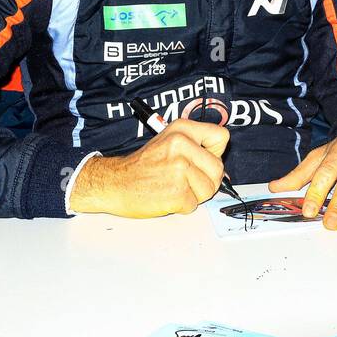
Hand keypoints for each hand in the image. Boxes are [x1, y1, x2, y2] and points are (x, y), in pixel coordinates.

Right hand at [69, 118, 228, 217]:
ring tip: (174, 187)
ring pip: (209, 189)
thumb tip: (222, 168)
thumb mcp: (168, 142)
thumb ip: (195, 148)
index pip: (221, 136)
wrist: (114, 183)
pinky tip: (167, 197)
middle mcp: (182, 145)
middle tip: (186, 181)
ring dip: (195, 195)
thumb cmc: (141, 166)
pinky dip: (183, 206)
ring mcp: (179, 169)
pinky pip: (194, 204)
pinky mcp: (176, 192)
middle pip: (218, 168)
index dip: (215, 153)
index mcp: (182, 129)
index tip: (203, 160)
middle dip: (207, 180)